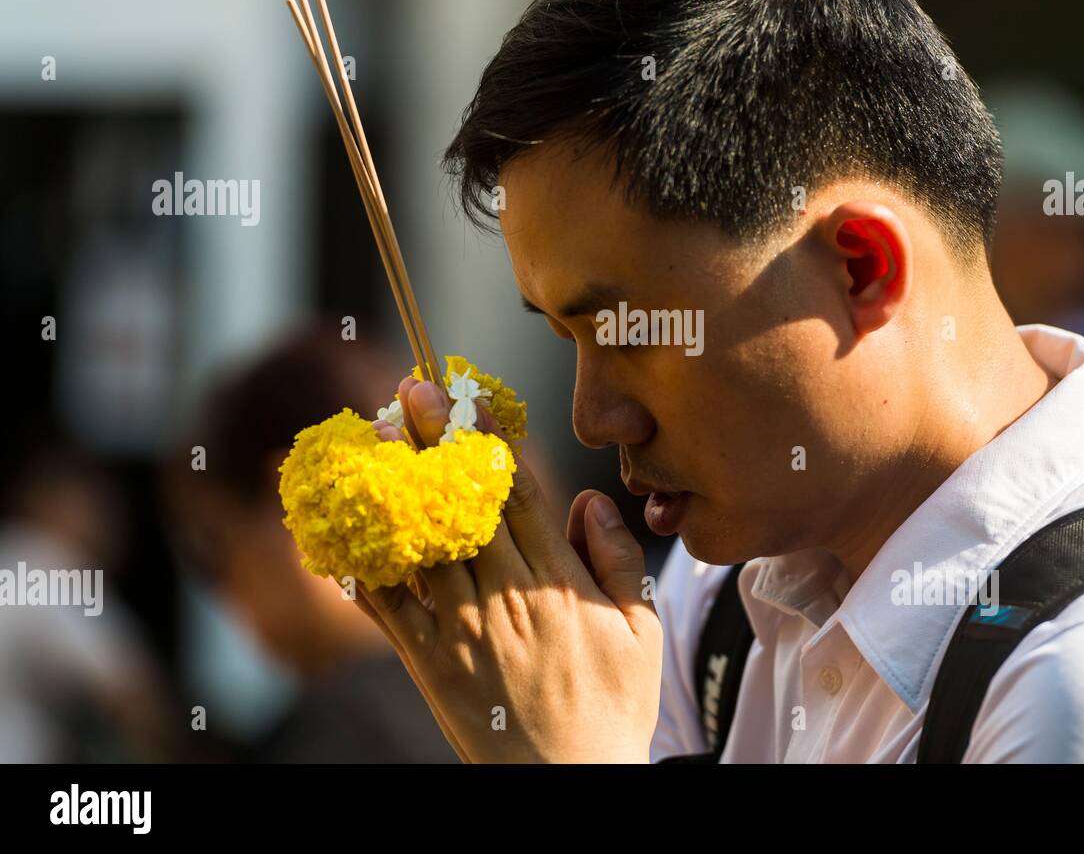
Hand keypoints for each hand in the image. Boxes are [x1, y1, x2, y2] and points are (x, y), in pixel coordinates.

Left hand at [358, 376, 661, 762]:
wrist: (569, 786)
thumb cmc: (613, 708)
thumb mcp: (642, 632)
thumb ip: (618, 562)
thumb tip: (590, 502)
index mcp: (558, 581)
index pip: (519, 492)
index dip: (490, 438)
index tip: (469, 395)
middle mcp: (505, 595)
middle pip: (464, 502)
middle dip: (437, 441)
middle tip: (411, 391)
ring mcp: (463, 629)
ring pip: (423, 540)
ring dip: (398, 485)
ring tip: (377, 438)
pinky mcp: (432, 664)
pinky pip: (392, 608)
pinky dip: (367, 566)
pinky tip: (348, 527)